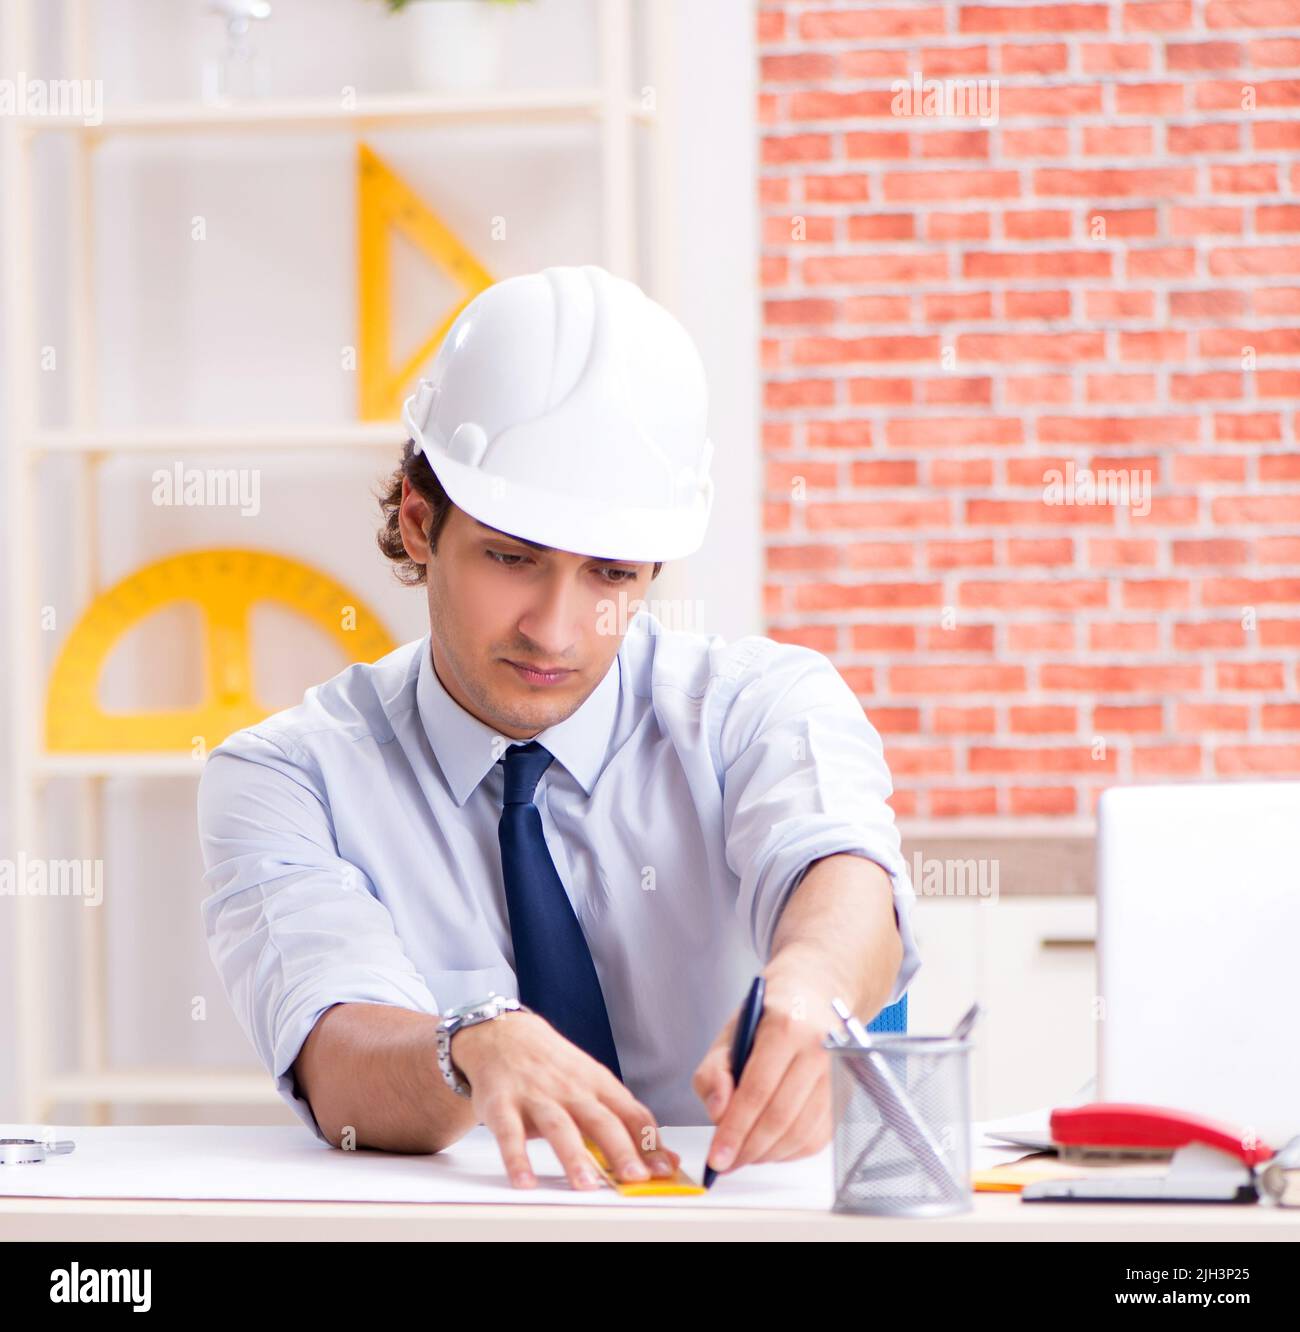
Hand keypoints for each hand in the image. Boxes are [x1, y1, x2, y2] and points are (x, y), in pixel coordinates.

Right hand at [452, 1009, 680, 1189]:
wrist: (503, 1034)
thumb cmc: (553, 1066)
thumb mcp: (591, 1082)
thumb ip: (624, 1119)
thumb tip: (663, 1157)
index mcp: (597, 1083)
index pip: (631, 1113)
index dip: (649, 1142)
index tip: (664, 1169)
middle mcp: (570, 1089)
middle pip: (600, 1119)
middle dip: (620, 1149)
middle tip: (635, 1177)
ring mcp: (536, 1095)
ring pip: (558, 1126)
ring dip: (573, 1156)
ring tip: (586, 1185)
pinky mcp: (502, 1103)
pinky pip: (509, 1133)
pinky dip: (516, 1158)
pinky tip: (525, 1180)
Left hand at [692, 960, 839, 1175]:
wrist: (813, 995)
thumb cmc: (767, 1017)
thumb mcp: (731, 1032)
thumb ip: (714, 1072)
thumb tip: (718, 1114)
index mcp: (786, 1027)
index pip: (758, 1090)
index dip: (735, 1129)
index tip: (717, 1157)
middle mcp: (819, 1049)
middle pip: (780, 1116)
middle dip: (748, 1148)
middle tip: (725, 1163)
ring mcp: (838, 1073)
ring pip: (801, 1133)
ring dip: (767, 1154)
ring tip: (743, 1155)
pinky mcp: (845, 1094)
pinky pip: (818, 1138)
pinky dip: (789, 1152)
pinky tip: (769, 1146)